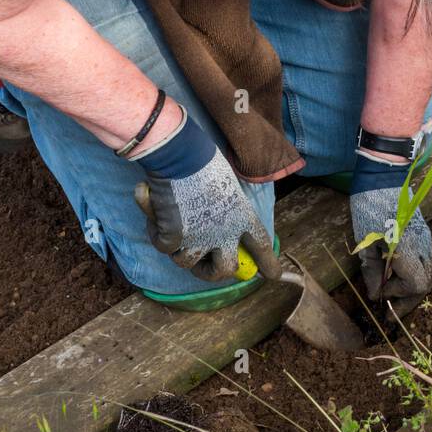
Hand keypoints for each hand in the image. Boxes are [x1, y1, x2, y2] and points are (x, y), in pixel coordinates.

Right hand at [131, 109, 270, 281]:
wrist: (181, 155)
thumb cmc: (203, 161)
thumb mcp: (227, 186)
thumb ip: (225, 208)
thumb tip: (215, 224)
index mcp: (243, 216)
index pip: (261, 245)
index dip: (268, 263)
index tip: (273, 276)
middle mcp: (225, 233)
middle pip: (225, 270)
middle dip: (214, 272)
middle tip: (206, 265)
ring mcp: (199, 238)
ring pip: (187, 262)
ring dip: (180, 248)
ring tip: (175, 225)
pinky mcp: (174, 238)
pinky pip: (165, 247)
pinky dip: (157, 233)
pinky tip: (157, 214)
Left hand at [350, 154, 431, 314]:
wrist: (383, 177)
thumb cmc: (370, 208)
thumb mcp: (365, 243)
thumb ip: (372, 272)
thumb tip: (376, 296)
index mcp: (410, 250)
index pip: (415, 286)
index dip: (397, 295)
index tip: (378, 292)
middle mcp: (424, 247)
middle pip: (424, 284)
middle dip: (406, 300)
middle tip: (389, 311)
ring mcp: (426, 240)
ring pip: (426, 274)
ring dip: (410, 288)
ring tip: (391, 294)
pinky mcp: (424, 235)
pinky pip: (424, 263)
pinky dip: (413, 274)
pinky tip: (396, 275)